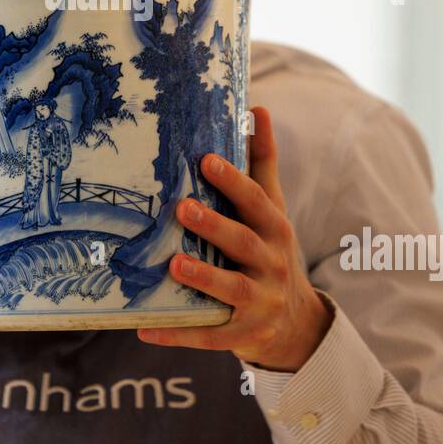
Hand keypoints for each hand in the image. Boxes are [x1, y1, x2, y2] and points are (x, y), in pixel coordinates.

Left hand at [136, 106, 331, 371]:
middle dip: (215, 226)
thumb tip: (258, 108)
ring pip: (232, 290)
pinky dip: (178, 333)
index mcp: (275, 229)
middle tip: (182, 208)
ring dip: (204, 277)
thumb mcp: (272, 208)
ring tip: (174, 265)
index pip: (255, 202)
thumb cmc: (271, 250)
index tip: (206, 159)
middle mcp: (271, 264)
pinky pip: (209, 335)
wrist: (296, 323)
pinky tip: (145, 329)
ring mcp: (260, 302)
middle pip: (243, 243)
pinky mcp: (244, 335)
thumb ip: (262, 162)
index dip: (232, 181)